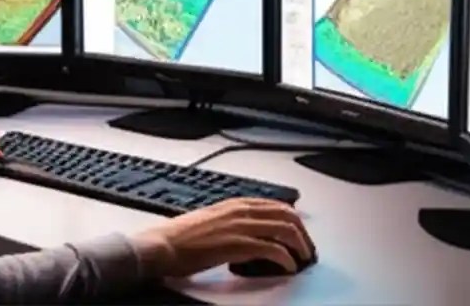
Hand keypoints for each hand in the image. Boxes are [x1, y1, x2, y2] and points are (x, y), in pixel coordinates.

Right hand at [131, 198, 315, 277]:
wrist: (162, 245)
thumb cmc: (180, 237)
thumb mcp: (212, 219)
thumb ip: (234, 220)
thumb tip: (250, 231)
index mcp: (237, 203)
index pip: (277, 205)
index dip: (293, 220)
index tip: (299, 233)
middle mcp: (242, 210)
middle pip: (287, 215)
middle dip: (302, 232)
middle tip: (306, 248)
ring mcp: (242, 226)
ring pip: (285, 229)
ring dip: (299, 245)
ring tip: (302, 258)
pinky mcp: (239, 245)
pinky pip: (273, 250)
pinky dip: (286, 259)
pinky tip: (288, 267)